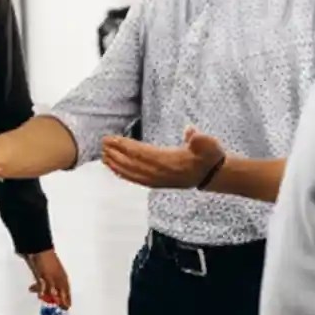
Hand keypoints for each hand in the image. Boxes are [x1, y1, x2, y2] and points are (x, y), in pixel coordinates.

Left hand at [24, 248, 71, 308]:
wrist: (35, 247)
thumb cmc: (45, 262)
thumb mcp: (48, 278)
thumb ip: (49, 290)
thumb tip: (50, 299)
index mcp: (62, 279)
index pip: (66, 293)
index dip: (66, 301)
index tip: (65, 308)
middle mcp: (58, 277)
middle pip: (58, 291)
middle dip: (55, 298)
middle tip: (53, 307)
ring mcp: (49, 274)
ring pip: (49, 287)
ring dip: (45, 293)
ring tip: (40, 297)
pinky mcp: (42, 271)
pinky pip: (41, 282)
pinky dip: (39, 287)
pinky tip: (33, 288)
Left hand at [101, 125, 224, 188]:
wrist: (212, 175)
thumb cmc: (209, 156)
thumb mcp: (210, 145)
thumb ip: (200, 140)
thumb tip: (191, 132)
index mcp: (169, 162)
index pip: (142, 153)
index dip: (125, 146)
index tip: (112, 139)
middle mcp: (161, 173)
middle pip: (133, 164)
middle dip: (116, 154)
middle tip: (102, 143)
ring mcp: (158, 180)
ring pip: (132, 173)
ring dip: (116, 165)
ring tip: (103, 155)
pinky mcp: (156, 183)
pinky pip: (136, 179)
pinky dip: (123, 174)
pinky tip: (114, 169)